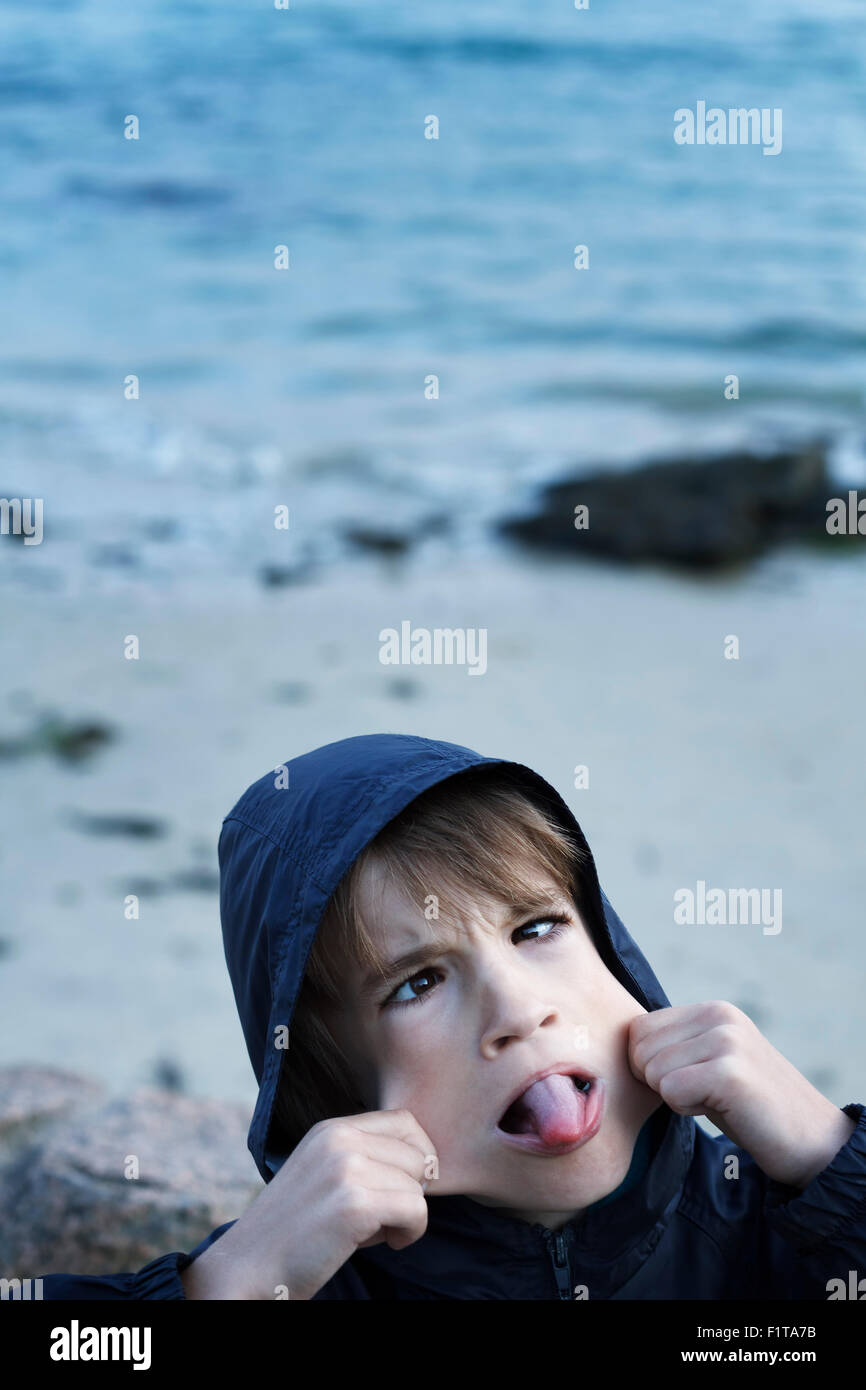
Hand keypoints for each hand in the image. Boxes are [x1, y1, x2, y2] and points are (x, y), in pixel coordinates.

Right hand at [181, 1108, 435, 1299]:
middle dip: (412, 1190)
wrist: (247, 1268)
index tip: (403, 1188)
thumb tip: (428, 1165)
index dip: (417, 1157)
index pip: (405, 1122)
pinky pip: (416, 1211)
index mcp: (331, 1128)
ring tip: (373, 1232)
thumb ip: (365, 1158)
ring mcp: (346, 1167)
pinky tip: (384, 1243)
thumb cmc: (294, 1232)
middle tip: (382, 1217)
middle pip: (418, 1154)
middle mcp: (339, 1137)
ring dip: (406, 1215)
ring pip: (419, 1186)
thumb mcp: (325, 1174)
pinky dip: (409, 1233)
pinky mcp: (353, 1203)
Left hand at [627, 1001, 855, 1188]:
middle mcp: (719, 1016)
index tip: (688, 1082)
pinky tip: (721, 1109)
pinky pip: (670, 1091)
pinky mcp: (729, 1072)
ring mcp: (726, 1040)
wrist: (811, 1141)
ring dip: (676, 1098)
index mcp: (712, 1010)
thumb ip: (675, 1046)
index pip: (638, 1029)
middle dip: (659, 1083)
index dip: (649, 1065)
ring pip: (652, 1071)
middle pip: (639, 1049)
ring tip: (715, 1101)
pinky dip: (686, 1109)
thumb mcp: (709, 1063)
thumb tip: (621, 1044)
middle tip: (702, 1095)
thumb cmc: (749, 1108)